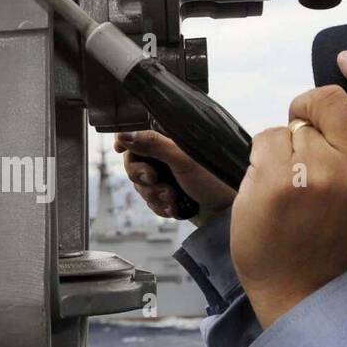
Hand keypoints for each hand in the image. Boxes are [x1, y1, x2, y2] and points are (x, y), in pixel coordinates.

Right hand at [114, 130, 235, 222]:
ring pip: (142, 187)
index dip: (126, 142)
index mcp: (172, 141)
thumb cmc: (212, 181)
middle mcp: (168, 157)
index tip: (119, 148)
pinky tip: (175, 208)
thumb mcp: (182, 160)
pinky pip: (151, 202)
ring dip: (155, 196)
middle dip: (143, 178)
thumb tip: (123, 134)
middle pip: (134, 165)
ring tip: (173, 198)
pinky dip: (161, 207)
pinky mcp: (170, 195)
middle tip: (155, 181)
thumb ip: (152, 145)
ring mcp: (169, 177)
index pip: (139, 136)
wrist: (228, 213)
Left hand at [230, 51, 346, 327]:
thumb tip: (334, 99)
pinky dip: (259, 160)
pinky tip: (268, 191)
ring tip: (287, 186)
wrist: (296, 288)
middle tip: (298, 132)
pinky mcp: (278, 180)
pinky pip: (264, 140)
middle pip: (326, 98)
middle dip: (305, 105)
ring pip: (289, 124)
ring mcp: (316, 174)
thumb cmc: (324, 238)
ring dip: (280, 146)